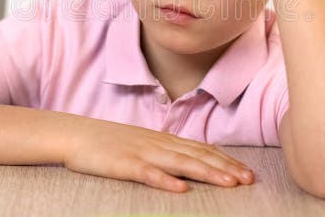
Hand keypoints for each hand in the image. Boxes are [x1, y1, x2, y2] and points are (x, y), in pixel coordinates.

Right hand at [63, 117, 254, 191]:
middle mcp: (158, 144)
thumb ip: (166, 150)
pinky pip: (148, 173)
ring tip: (228, 183)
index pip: (202, 149)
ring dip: (207, 173)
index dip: (226, 160)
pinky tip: (181, 189)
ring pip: (180, 163)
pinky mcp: (124, 164)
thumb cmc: (109, 142)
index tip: (247, 171)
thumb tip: (190, 161)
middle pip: (198, 155)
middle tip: (249, 180)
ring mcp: (142, 153)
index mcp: (164, 140)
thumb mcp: (143, 143)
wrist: (75, 134)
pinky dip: (166, 180)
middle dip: (226, 168)